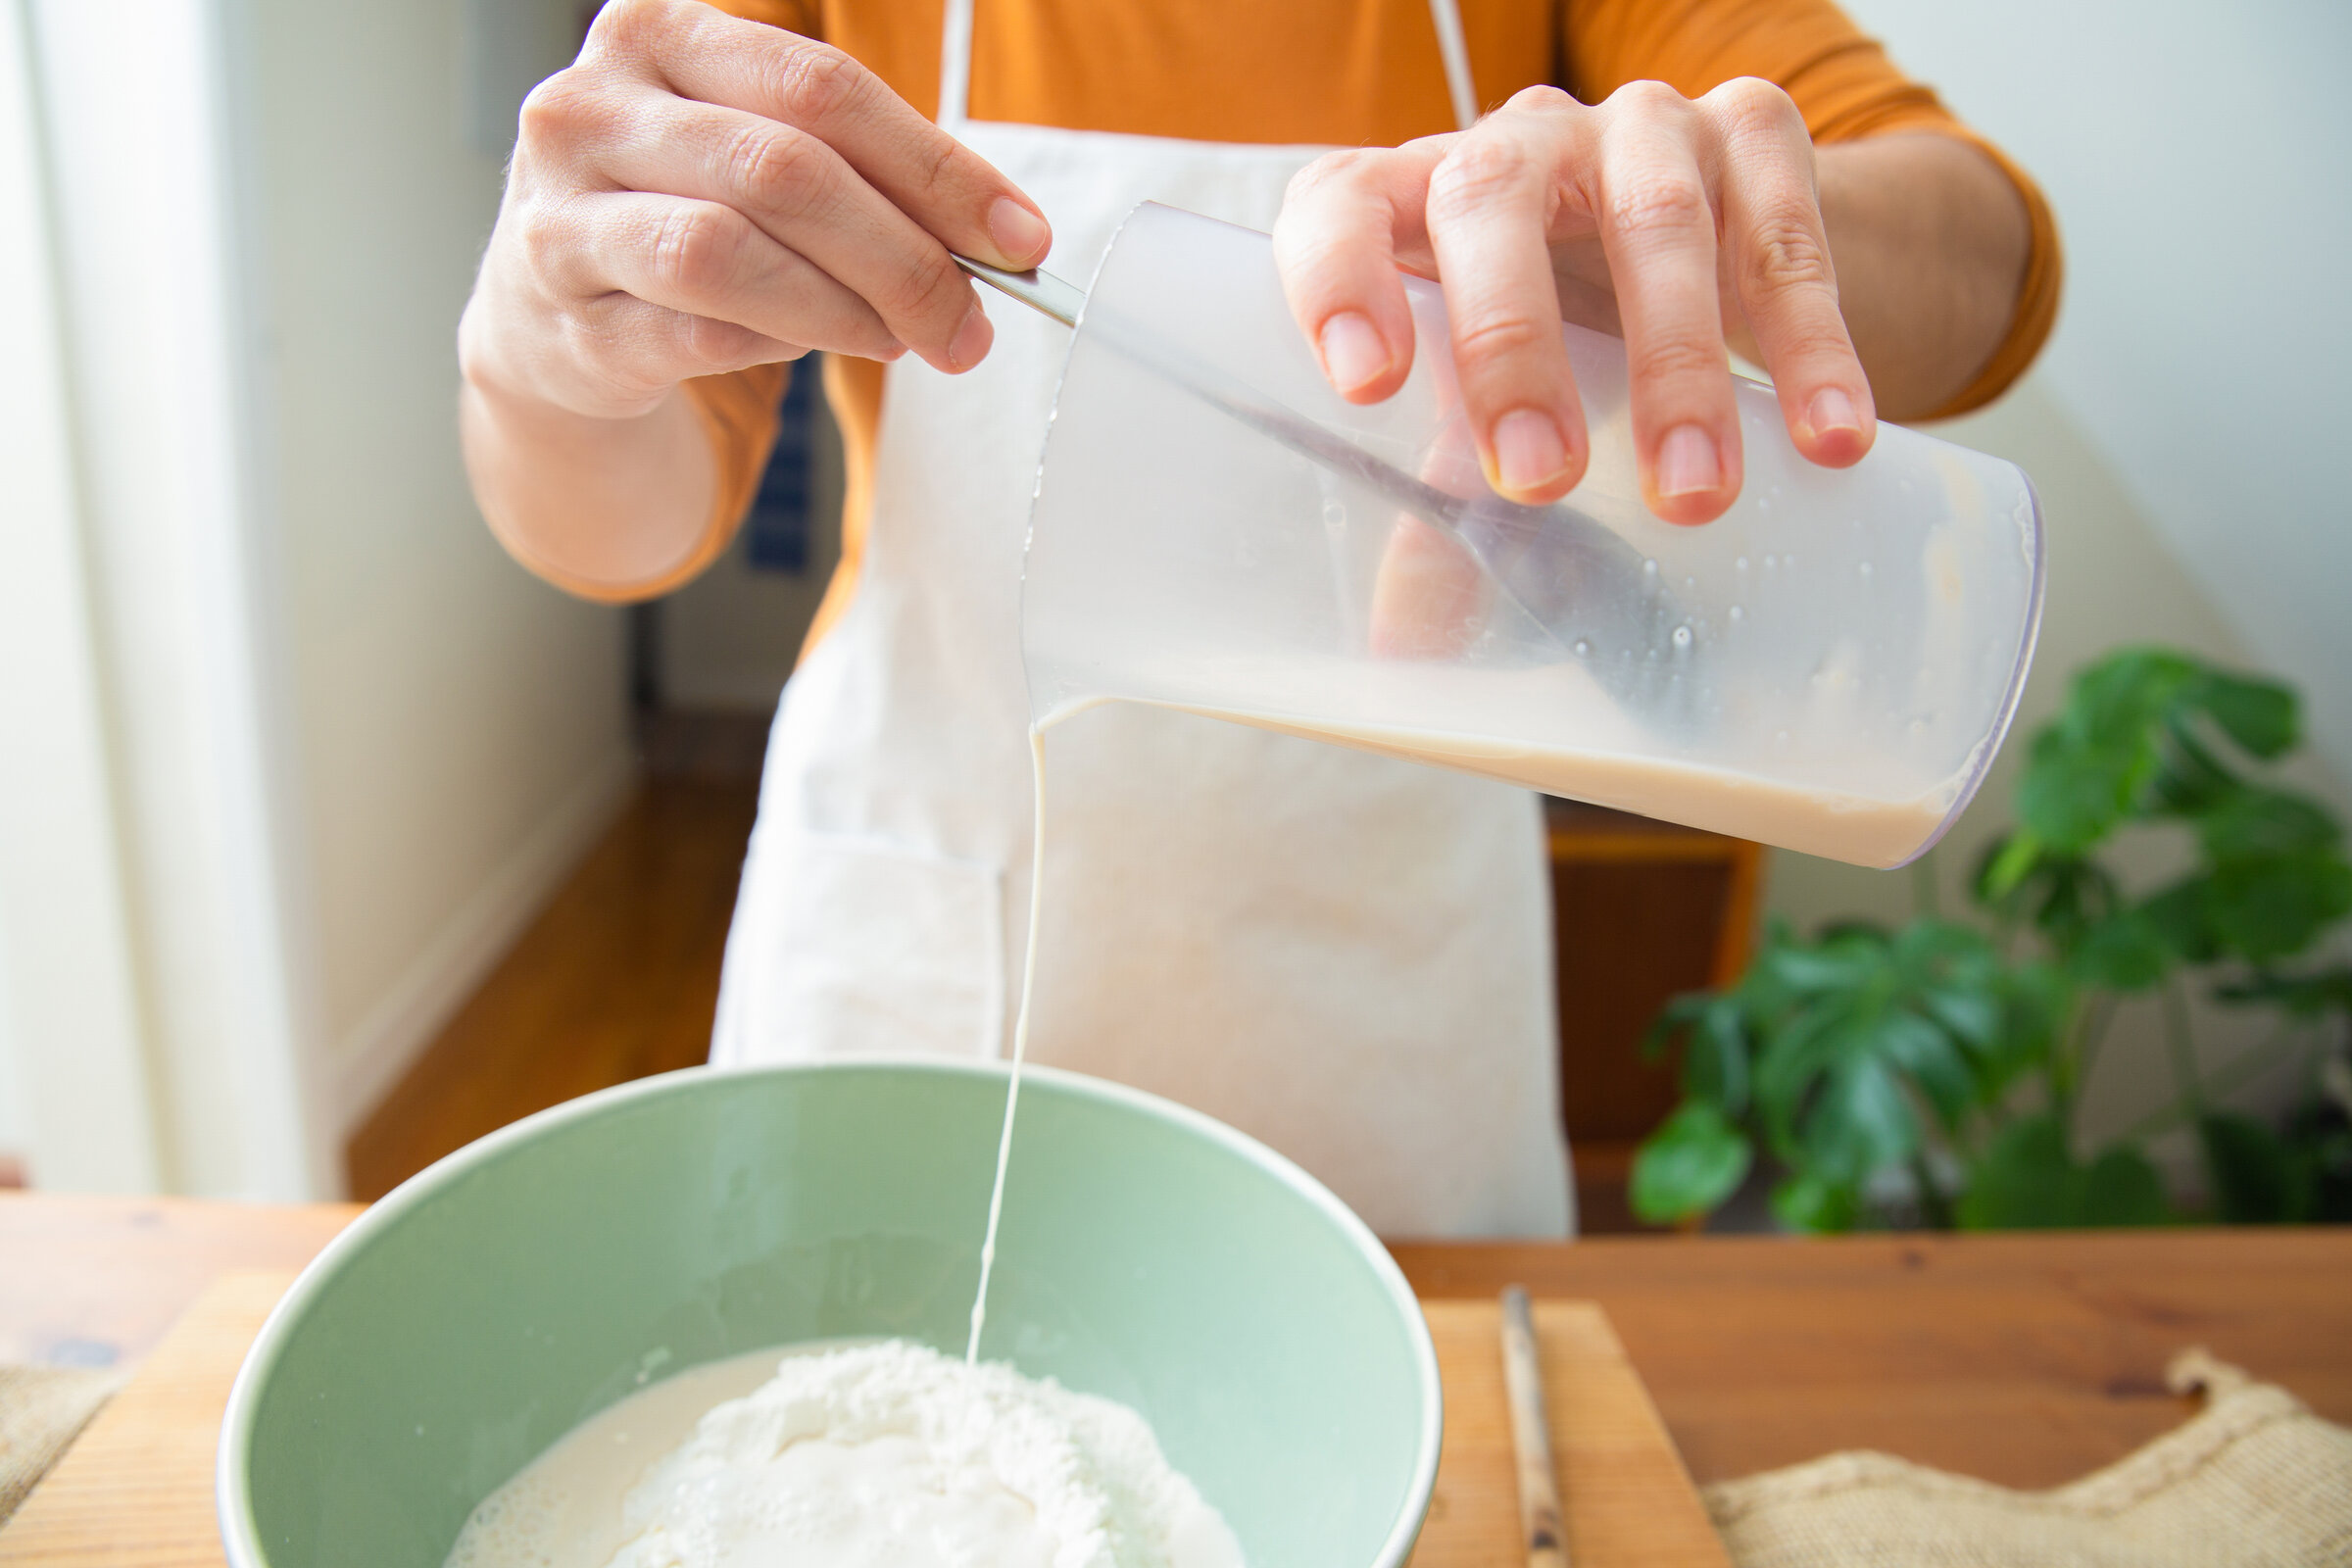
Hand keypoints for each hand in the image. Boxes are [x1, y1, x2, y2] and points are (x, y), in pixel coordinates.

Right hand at [458, 0, 1051, 421]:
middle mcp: (590, 109)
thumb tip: (1002, 240)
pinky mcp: (563, 321)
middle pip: (784, 170)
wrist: (545, 315)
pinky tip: (807, 348)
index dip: (935, 168)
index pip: (822, 89)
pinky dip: (772, 348)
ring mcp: (560, 215)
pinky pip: (693, 335)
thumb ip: (863, 174)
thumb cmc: (680, 214)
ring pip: (726, 253)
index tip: (1018, 239)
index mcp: (657, 35)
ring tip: (898, 339)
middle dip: (903, 257)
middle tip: (968, 323)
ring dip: (842, 309)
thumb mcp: (756, 156)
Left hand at [1274, 80, 1874, 524]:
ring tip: (1691, 496)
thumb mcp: (1498, 401)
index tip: (1367, 382)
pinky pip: (1785, 237)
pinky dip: (1809, 349)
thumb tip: (1411, 655)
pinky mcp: (1753, 130)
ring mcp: (1636, 128)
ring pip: (1652, 220)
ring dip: (1676, 368)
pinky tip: (1826, 439)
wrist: (1724, 227)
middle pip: (1488, 201)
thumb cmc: (1567, 325)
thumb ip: (1450, 503)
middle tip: (1541, 480)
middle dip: (1512, 345)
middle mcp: (1515, 143)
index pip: (1341, 206)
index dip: (1340, 282)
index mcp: (1413, 200)